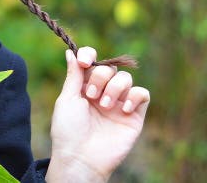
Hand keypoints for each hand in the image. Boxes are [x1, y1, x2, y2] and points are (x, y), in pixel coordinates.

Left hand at [46, 47, 149, 182]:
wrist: (81, 157)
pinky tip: (124, 109)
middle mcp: (102, 92)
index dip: (89, 55)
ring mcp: (119, 103)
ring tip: (104, 106)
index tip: (85, 61)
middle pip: (109, 68)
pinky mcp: (134, 116)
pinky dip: (134, 96)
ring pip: (126, 78)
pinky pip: (143, 94)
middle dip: (100, 77)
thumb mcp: (66, 99)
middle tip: (91, 96)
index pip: (92, 61)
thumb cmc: (68, 130)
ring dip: (114, 87)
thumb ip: (73, 75)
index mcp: (84, 86)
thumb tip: (70, 52)